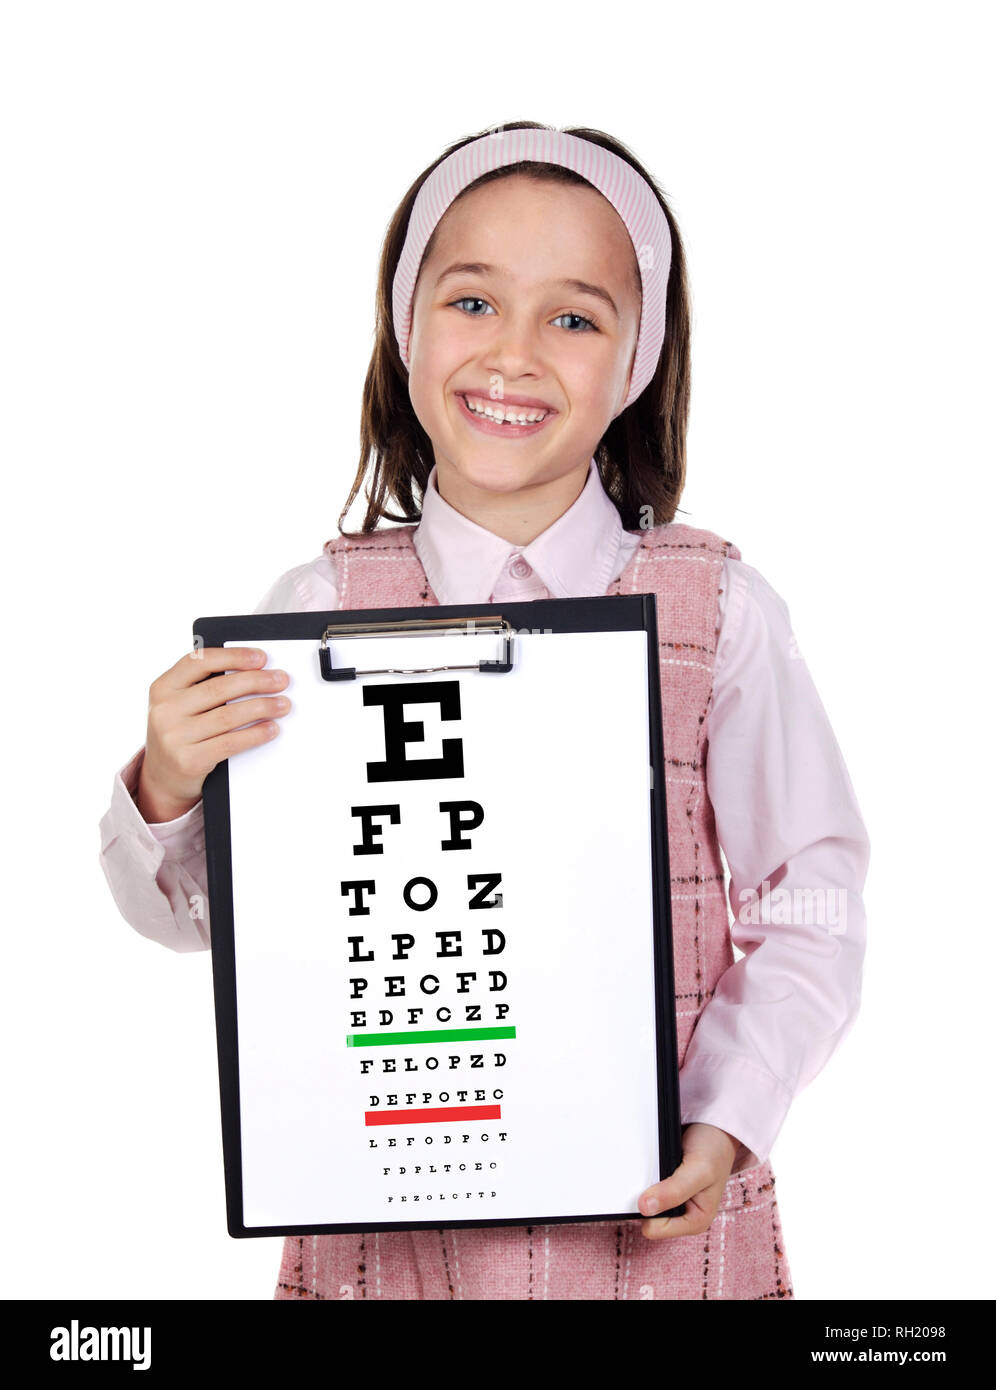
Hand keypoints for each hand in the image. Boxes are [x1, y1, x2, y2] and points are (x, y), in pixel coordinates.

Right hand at [136, 647, 291, 822]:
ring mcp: (174, 736)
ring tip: (282, 704)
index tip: (261, 658)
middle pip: (219, 688)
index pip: (199, 662)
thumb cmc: (180, 733)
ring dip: (262, 707)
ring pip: (228, 715)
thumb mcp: (179, 705)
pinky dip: (256, 734)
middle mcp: (165, 710)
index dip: (233, 657)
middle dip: (256, 681)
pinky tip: (271, 728)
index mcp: (162, 688)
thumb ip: (203, 686)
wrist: (162, 778)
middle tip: (281, 680)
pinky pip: (231, 742)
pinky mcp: (189, 760)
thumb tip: (255, 671)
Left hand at [637, 1123, 737, 1239]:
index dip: (649, 1209)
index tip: (654, 1184)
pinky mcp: (664, 1189)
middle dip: (646, 1196)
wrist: (715, 1129)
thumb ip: (674, 1191)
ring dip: (644, 1183)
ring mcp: (672, 1202)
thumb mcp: (699, 1170)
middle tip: (657, 1172)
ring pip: (642, 1202)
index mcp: (695, 1221)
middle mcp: (682, 1216)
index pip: (654, 1228)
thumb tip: (645, 1208)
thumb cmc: (714, 1150)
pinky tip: (653, 1163)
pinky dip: (645, 1175)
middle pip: (646, 1216)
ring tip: (656, 1166)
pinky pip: (644, 1187)